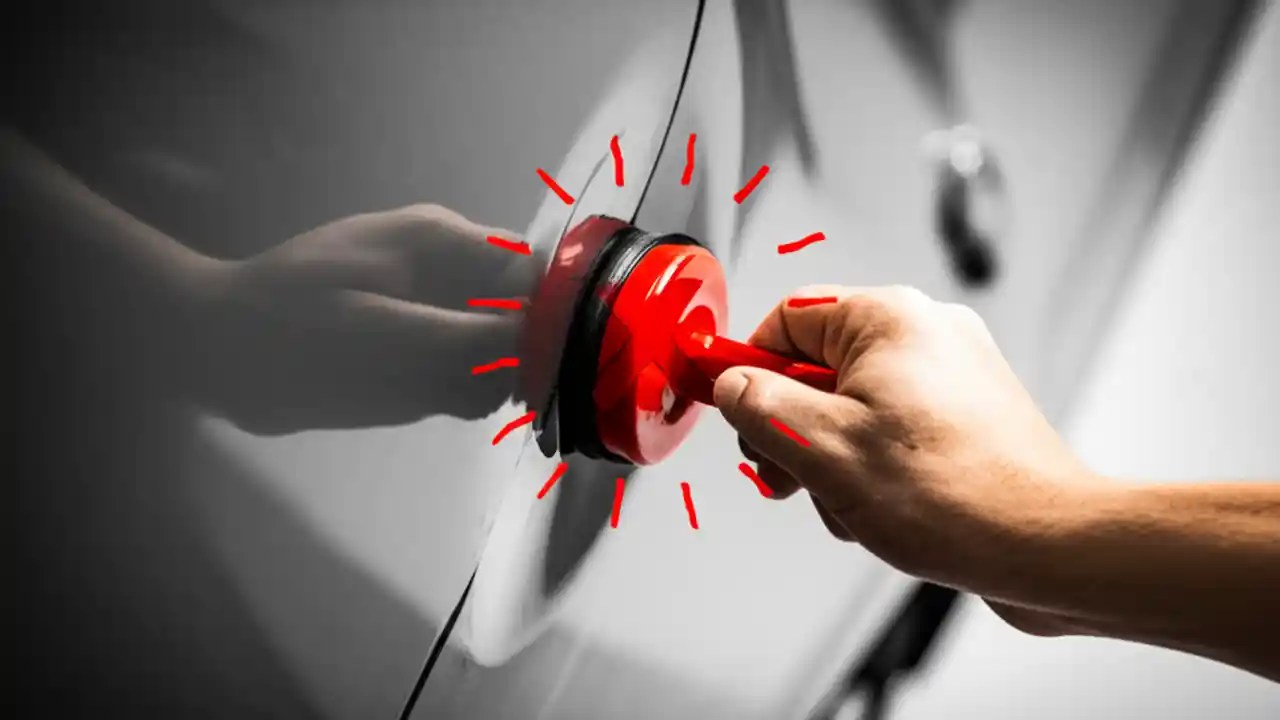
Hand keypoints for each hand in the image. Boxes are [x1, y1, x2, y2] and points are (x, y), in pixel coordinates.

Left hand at [186, 204, 537, 432]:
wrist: (219, 349)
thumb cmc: (292, 325)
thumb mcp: (382, 329)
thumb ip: (466, 338)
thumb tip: (547, 345)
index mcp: (442, 241)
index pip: (531, 270)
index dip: (553, 314)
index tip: (555, 362)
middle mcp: (447, 272)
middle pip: (522, 312)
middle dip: (520, 354)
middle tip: (498, 390)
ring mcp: (431, 311)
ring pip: (497, 350)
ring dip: (485, 377)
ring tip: (438, 392)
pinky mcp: (415, 349)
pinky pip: (461, 373)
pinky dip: (455, 391)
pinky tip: (420, 397)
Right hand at [712, 285, 1106, 611]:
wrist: (1049, 545)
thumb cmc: (956, 495)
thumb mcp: (823, 447)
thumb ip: (760, 407)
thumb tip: (731, 386)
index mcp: (889, 318)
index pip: (786, 320)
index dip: (747, 367)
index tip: (728, 405)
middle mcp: (926, 334)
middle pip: (817, 366)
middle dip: (791, 427)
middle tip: (784, 472)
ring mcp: (952, 377)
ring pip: (851, 407)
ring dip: (831, 458)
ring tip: (846, 502)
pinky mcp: (968, 419)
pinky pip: (890, 432)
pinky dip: (871, 469)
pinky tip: (879, 509)